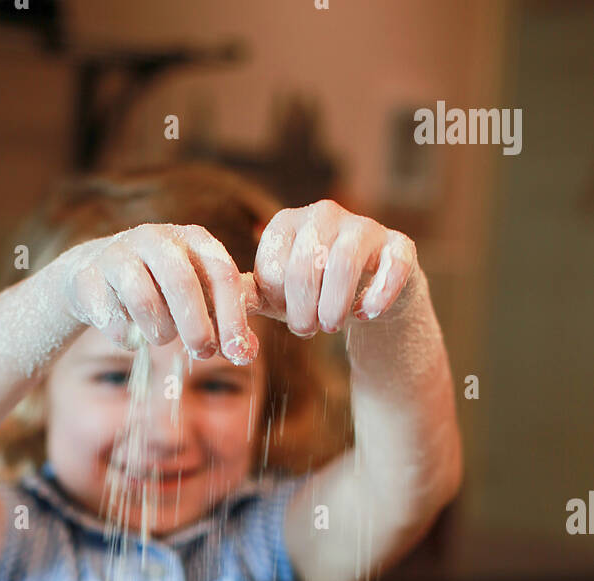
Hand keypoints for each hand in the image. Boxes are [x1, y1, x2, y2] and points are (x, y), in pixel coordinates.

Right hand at [57, 224, 260, 364]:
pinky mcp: (87, 278)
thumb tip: (247, 352)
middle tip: (202, 353)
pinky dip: (126, 337)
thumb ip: (226, 321)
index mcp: (191, 239)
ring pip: (143, 299)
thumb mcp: (198, 298)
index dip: (233, 316)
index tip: (238, 353)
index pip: (221, 272)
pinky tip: (130, 337)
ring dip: (159, 331)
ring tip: (161, 338)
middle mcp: (155, 238)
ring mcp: (117, 254)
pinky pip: (111, 317)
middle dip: (196, 327)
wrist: (95, 275)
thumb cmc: (159, 289)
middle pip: (181, 282)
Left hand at [252, 200, 416, 335]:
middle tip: (310, 330)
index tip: (290, 315)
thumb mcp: (276, 295)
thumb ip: (249, 296)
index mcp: (286, 223)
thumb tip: (218, 301)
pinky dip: (378, 297)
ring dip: (335, 307)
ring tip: (332, 325)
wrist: (366, 294)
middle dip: (304, 312)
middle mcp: (323, 214)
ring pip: (344, 264)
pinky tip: (366, 314)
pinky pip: (392, 266)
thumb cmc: (312, 294)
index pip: (274, 269)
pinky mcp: (397, 244)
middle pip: (305, 268)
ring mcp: (362, 226)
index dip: (280, 304)